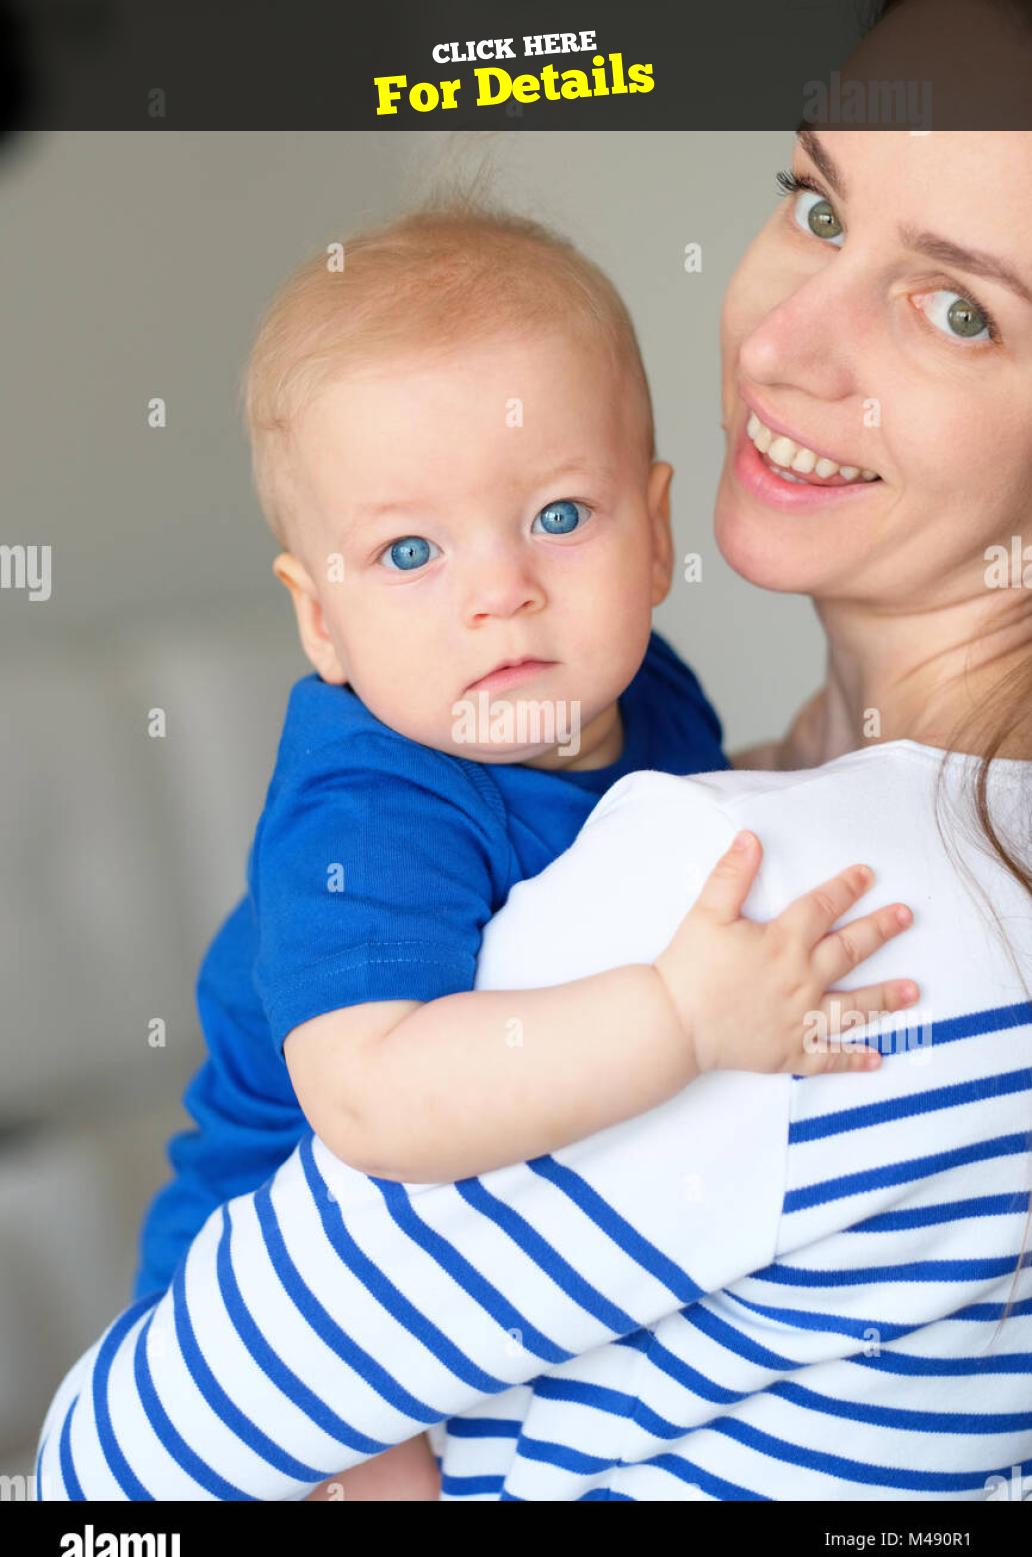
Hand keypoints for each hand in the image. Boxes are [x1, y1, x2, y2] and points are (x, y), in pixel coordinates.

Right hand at [653, 831, 917, 1076]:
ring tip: (913, 991)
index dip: (846, 888)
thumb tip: (751, 838)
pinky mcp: (789, 1052)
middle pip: (849, 951)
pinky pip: (828, 1058)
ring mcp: (799, 1020)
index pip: (823, 907)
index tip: (868, 875)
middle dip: (880, 931)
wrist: (673, 1023)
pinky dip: (853, 1060)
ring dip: (885, 998)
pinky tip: (877, 1059)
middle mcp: (801, 980)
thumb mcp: (707, 912)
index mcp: (783, 943)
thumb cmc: (689, 967)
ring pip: (852, 1007)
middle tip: (906, 917)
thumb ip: (731, 874)